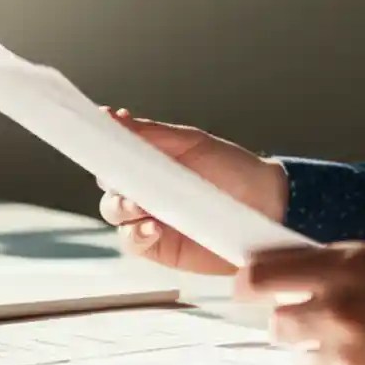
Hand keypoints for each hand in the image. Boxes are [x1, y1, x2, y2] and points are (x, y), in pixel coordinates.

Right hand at [97, 108, 289, 274]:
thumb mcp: (192, 143)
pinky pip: (133, 242)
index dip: (101, 150)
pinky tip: (151, 228)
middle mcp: (144, 190)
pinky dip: (135, 235)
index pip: (112, 157)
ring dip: (120, 209)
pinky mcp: (160, 247)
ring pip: (114, 214)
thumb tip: (113, 116)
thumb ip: (152, 134)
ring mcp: (149, 219)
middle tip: (124, 182)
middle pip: (108, 187)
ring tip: (140, 207)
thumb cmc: (233, 168)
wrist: (268, 204)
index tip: (96, 140)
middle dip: (111, 184)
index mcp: (148, 162)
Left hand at [238, 242, 364, 364]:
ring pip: (301, 362)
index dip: (249, 286)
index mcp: (347, 266)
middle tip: (331, 324)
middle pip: (277, 323)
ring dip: (323, 357)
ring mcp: (350, 359)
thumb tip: (286, 277)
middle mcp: (341, 310)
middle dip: (299, 325)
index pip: (260, 276)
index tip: (251, 292)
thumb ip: (335, 266)